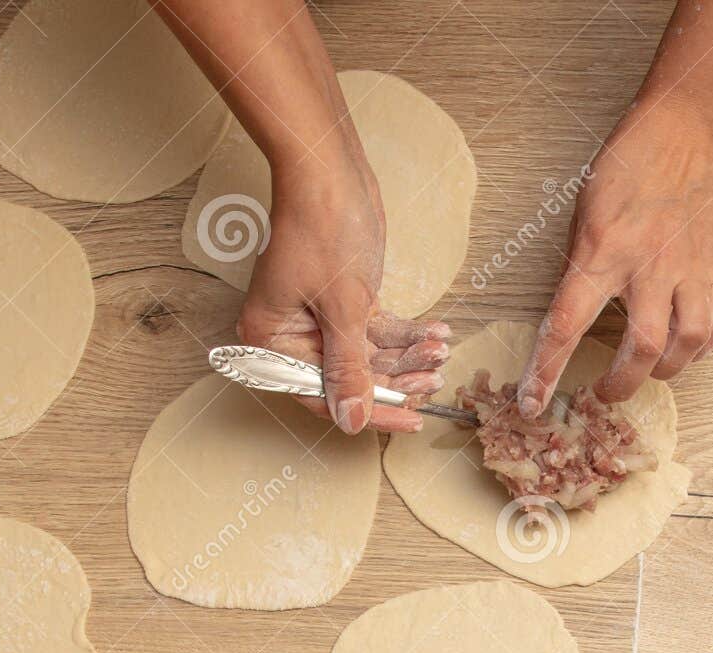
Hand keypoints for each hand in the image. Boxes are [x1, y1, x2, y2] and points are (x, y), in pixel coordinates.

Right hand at [241, 156, 450, 434]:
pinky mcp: (343, 301)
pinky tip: (435, 332)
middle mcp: (291, 336)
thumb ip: (349, 369)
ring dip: (407, 353)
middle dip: (396, 376)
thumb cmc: (322, 227)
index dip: (369, 409)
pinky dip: (405, 332)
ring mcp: (317, 318)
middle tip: (433, 376)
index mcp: (272, 342)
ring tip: (439, 348)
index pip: (322, 395)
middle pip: (348, 377)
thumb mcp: (342, 307)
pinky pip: (375, 330)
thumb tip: (352, 422)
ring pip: (368, 355)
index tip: (408, 418)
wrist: (329, 169)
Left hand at [520, 103, 712, 412]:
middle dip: (619, 385)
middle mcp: (651, 265)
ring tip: (648, 369)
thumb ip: (583, 265)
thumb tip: (575, 315)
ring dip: (664, 370)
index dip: (546, 373)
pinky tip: (684, 347)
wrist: (694, 126)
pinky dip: (698, 348)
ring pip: (686, 346)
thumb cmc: (632, 163)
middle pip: (640, 350)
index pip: (566, 325)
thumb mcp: (586, 210)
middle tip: (604, 392)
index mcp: (604, 250)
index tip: (533, 405)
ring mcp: (693, 268)